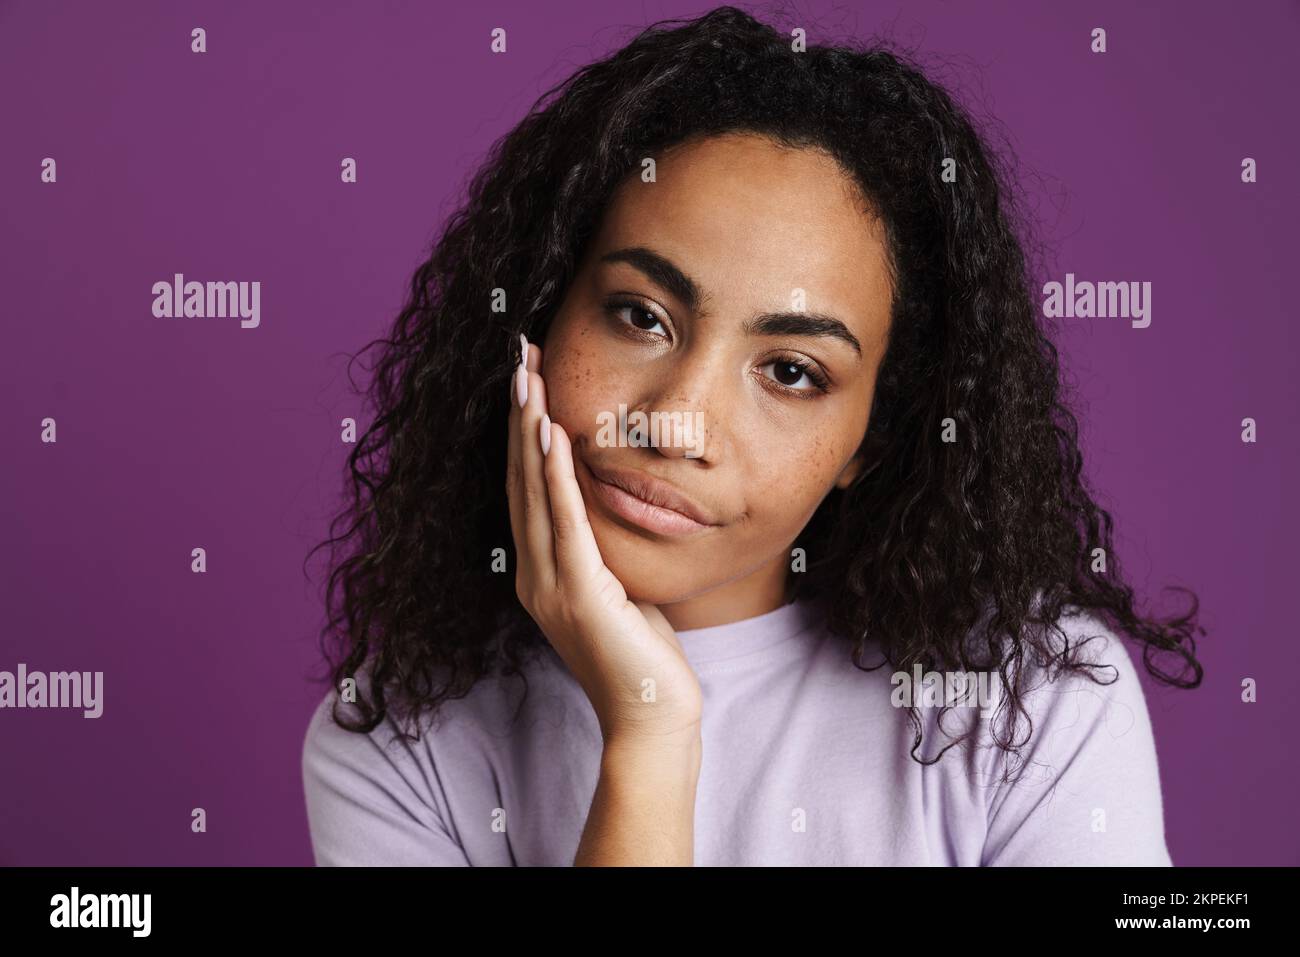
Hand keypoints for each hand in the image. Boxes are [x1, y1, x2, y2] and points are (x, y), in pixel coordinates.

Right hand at [506, 333, 702, 744]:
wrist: (650, 716)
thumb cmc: (643, 656)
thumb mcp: (620, 588)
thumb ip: (603, 550)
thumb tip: (610, 509)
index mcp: (540, 573)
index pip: (527, 487)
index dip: (522, 431)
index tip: (527, 379)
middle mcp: (533, 575)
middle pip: (521, 479)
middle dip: (520, 414)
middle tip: (519, 356)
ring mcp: (550, 586)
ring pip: (535, 492)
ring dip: (530, 430)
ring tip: (528, 378)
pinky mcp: (578, 594)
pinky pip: (565, 523)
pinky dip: (556, 476)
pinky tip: (553, 435)